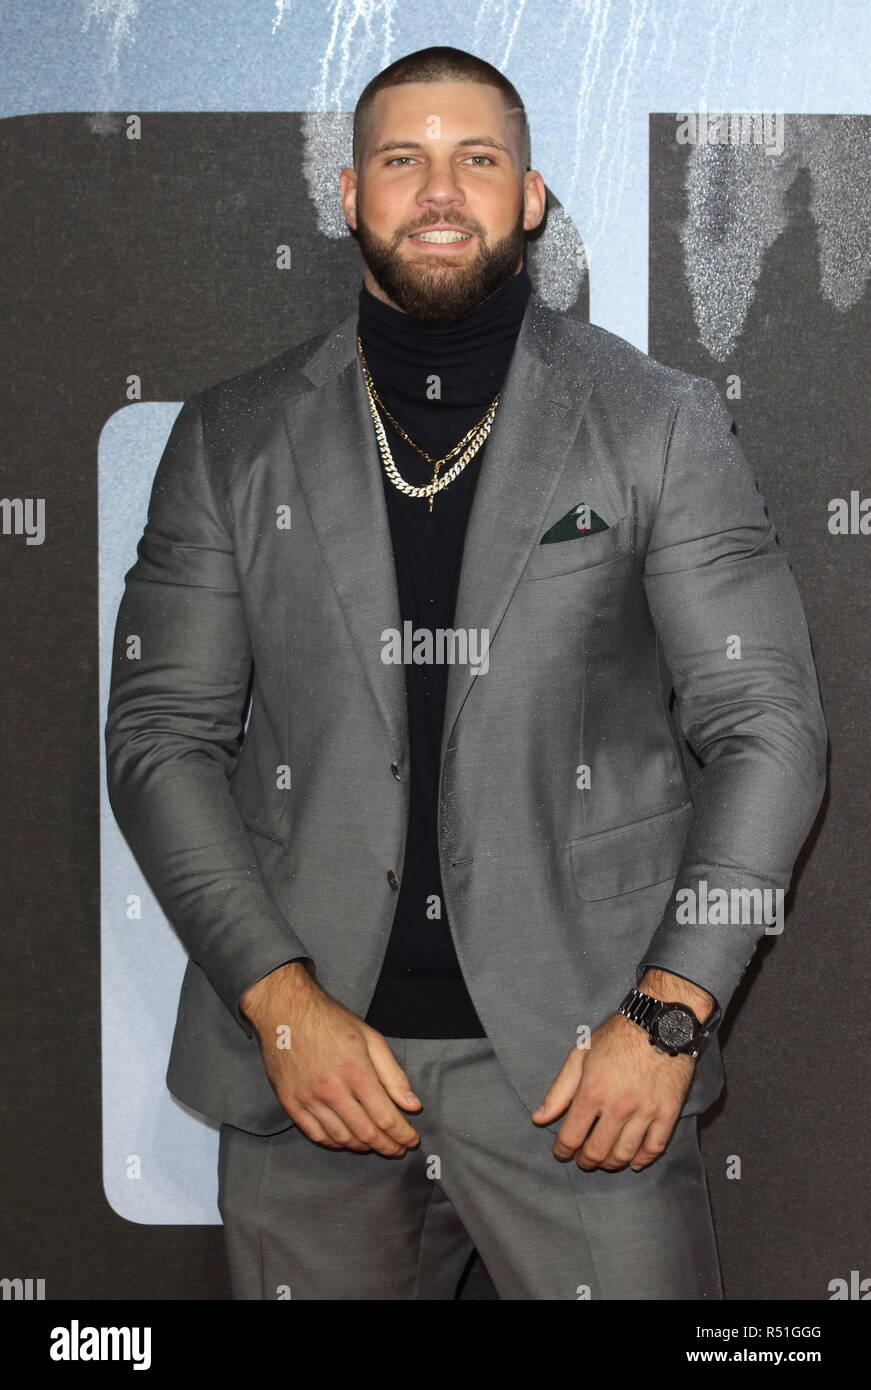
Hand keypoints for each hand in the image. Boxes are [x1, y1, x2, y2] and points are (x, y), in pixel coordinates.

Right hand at [240, 962, 421, 1155]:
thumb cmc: (331, 1021)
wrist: (285, 1011)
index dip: (402, 1135)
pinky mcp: (290, 1103)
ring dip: (363, 1147)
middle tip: (398, 1149)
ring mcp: (308, 1099)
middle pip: (366, 1133)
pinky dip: (335, 1143)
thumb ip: (393, 1074)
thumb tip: (412, 1105)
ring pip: (341, 1138)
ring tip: (375, 1145)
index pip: (385, 1117)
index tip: (411, 1141)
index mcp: (356, 1072)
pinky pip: (316, 1135)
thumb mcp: (371, 1038)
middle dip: (387, 1146)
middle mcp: (332, 1090)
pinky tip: (346, 1140)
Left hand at [531, 1012, 694, 1170]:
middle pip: (597, 1151)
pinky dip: (642, 1160)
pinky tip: (633, 1161)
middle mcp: (618, 1107)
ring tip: (604, 1160)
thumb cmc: (616, 1036)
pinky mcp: (668, 1113)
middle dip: (585, 1160)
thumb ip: (559, 1090)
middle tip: (582, 1159)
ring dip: (610, 1164)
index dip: (562, 1150)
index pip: (571, 1136)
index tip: (561, 1152)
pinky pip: (655, 1148)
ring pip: (624, 1154)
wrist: (660, 1023)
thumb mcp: (580, 1055)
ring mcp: (645, 1112)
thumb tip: (538, 1118)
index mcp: (592, 1091)